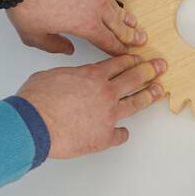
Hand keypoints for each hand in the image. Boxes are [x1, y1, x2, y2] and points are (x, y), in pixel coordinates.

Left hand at [4, 0, 143, 55]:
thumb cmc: (25, 3)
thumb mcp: (33, 35)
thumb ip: (54, 45)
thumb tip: (69, 48)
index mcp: (86, 26)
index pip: (108, 41)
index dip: (117, 49)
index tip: (124, 53)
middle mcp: (97, 6)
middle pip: (118, 24)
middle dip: (129, 34)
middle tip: (140, 39)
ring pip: (116, 3)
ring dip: (125, 14)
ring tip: (133, 21)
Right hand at [14, 54, 163, 157]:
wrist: (34, 124)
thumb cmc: (36, 100)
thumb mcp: (51, 75)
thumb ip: (69, 76)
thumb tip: (68, 79)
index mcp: (93, 76)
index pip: (119, 64)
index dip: (131, 60)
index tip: (140, 58)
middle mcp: (106, 93)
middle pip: (134, 78)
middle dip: (150, 70)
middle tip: (160, 67)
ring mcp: (109, 115)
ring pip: (136, 103)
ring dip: (148, 96)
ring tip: (158, 91)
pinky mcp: (105, 136)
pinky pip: (121, 135)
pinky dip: (121, 134)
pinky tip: (122, 132)